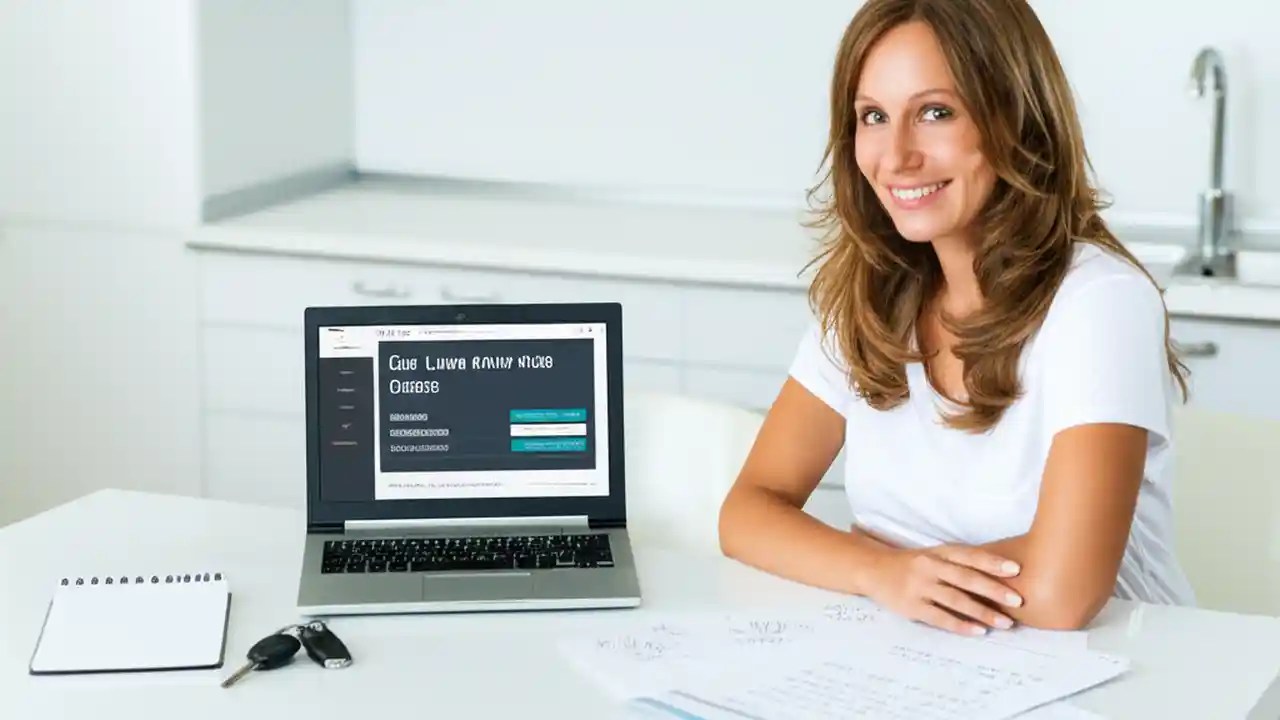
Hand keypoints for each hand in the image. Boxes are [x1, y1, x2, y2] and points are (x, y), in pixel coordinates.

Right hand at [870, 544, 1024, 635]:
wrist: (873, 570)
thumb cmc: (912, 564)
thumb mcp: (933, 556)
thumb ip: (959, 564)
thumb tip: (999, 576)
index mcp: (938, 552)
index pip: (968, 556)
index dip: (991, 561)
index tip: (1016, 568)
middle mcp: (929, 567)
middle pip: (965, 578)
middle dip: (993, 589)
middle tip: (1018, 600)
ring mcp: (919, 587)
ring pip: (956, 600)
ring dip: (982, 612)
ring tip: (1005, 623)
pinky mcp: (911, 607)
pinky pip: (940, 618)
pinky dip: (961, 625)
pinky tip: (978, 631)